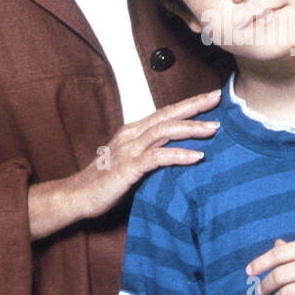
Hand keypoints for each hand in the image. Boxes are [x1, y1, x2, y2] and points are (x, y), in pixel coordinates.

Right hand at [63, 89, 222, 222]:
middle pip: (167, 114)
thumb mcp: (131, 162)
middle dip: (194, 106)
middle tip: (218, 97)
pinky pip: (157, 158)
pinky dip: (178, 155)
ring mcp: (128, 150)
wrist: (76, 197)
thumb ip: (150, 154)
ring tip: (214, 128)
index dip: (188, 103)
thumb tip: (179, 154)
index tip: (211, 97)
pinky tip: (197, 157)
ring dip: (191, 128)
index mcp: (133, 132)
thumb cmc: (105, 181)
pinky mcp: (128, 168)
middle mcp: (131, 136)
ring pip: (164, 131)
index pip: (165, 112)